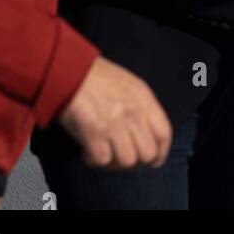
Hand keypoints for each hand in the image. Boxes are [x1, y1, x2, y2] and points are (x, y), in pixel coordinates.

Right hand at [58, 56, 172, 169]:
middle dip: (136, 162)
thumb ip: (142, 108)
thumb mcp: (130, 86)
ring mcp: (114, 124)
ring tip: (105, 153)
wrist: (69, 70)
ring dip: (115, 163)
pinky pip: (102, 160)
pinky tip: (88, 151)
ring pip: (126, 161)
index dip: (160, 154)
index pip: (164, 135)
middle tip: (122, 157)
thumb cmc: (98, 78)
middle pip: (147, 154)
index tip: (152, 161)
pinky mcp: (93, 133)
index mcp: (145, 100)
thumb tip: (145, 135)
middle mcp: (134, 113)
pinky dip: (94, 160)